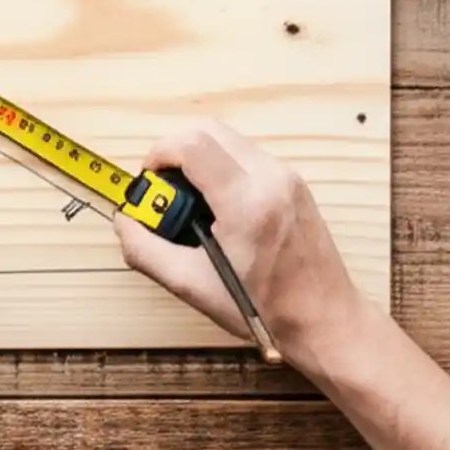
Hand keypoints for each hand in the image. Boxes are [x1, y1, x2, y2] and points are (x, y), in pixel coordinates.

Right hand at [114, 121, 364, 361]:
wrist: (324, 319)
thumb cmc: (265, 309)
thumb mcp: (192, 286)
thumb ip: (146, 250)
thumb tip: (125, 221)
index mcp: (247, 204)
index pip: (192, 145)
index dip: (158, 153)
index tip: (149, 181)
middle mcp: (271, 178)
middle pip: (208, 129)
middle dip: (174, 150)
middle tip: (163, 189)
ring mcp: (286, 176)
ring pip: (227, 139)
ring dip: (198, 158)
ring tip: (189, 202)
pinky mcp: (293, 181)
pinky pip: (245, 154)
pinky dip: (220, 166)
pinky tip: (215, 206)